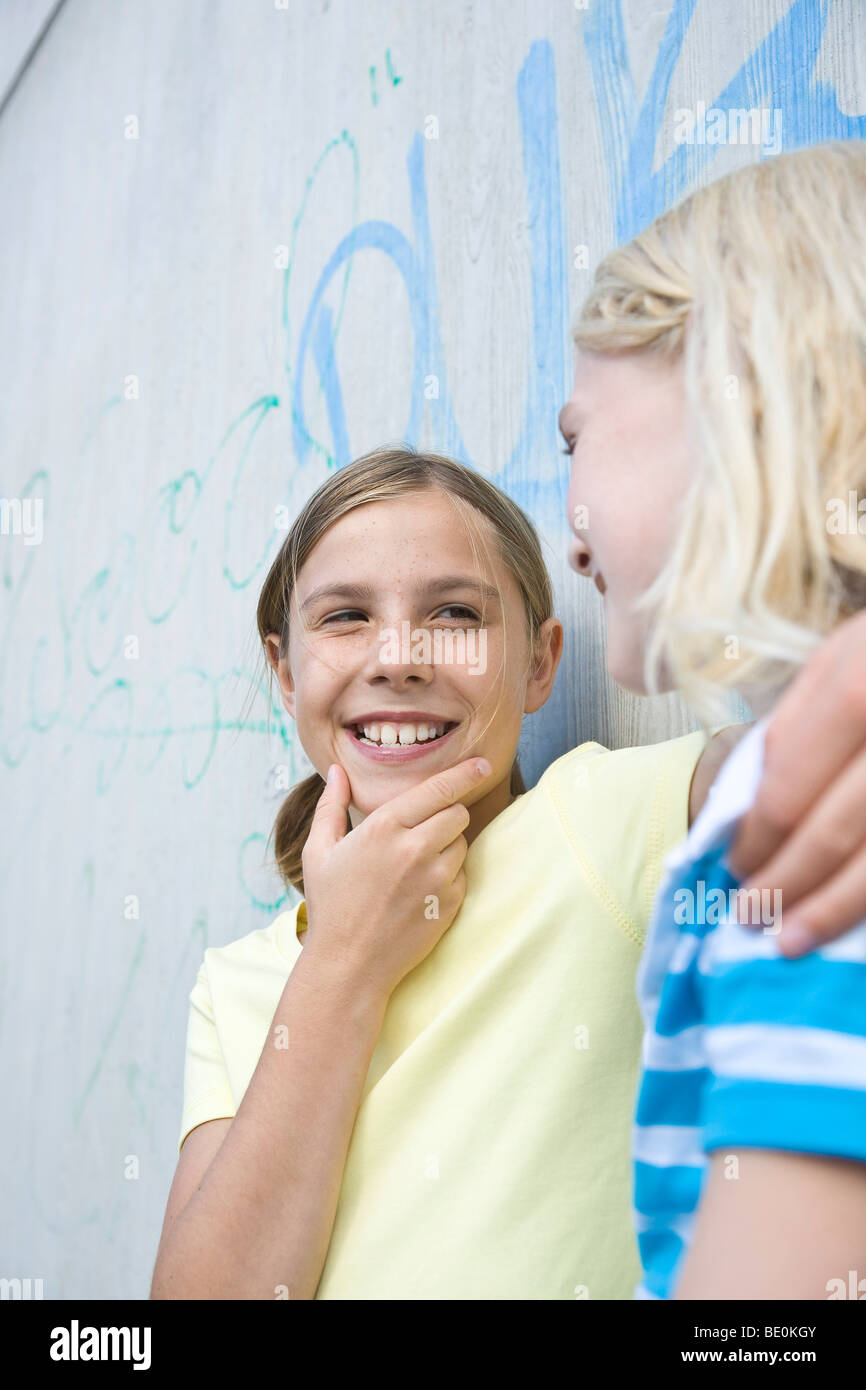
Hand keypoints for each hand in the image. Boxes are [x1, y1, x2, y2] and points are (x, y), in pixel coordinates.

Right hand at [299, 756, 491, 996]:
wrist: (349, 965)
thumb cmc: (331, 906)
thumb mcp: (319, 852)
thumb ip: (331, 806)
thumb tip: (337, 771)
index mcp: (382, 828)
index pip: (437, 789)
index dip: (464, 774)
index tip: (482, 764)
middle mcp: (413, 848)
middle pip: (457, 812)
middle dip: (447, 814)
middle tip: (423, 830)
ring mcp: (435, 878)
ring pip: (462, 842)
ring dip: (447, 845)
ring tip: (414, 865)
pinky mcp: (449, 903)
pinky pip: (462, 873)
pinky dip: (449, 874)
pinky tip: (420, 890)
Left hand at [729, 608, 865, 956]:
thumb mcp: (848, 653)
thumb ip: (797, 722)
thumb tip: (747, 800)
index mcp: (863, 689)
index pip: (790, 787)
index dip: (756, 838)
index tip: (733, 864)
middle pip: (832, 833)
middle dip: (785, 882)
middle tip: (750, 914)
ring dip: (832, 909)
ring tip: (792, 938)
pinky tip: (854, 924)